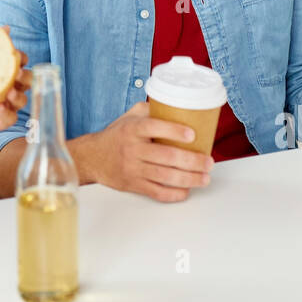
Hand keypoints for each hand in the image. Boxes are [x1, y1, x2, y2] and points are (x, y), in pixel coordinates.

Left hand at [0, 47, 30, 140]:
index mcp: (0, 72)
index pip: (18, 61)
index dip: (21, 57)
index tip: (16, 55)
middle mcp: (8, 87)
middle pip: (27, 79)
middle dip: (25, 76)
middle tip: (16, 74)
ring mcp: (7, 104)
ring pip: (23, 99)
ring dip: (18, 95)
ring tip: (8, 93)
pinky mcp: (2, 119)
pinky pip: (12, 116)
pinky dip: (7, 112)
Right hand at [86, 102, 212, 201]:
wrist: (93, 157)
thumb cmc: (116, 136)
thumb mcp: (129, 117)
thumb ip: (150, 111)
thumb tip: (177, 107)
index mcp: (132, 129)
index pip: (154, 127)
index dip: (174, 131)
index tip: (192, 134)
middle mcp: (132, 149)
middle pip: (166, 156)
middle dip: (192, 161)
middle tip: (208, 161)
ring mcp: (133, 169)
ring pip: (165, 176)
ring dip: (189, 179)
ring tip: (204, 177)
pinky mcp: (133, 185)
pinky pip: (157, 192)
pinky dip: (174, 194)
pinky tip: (186, 190)